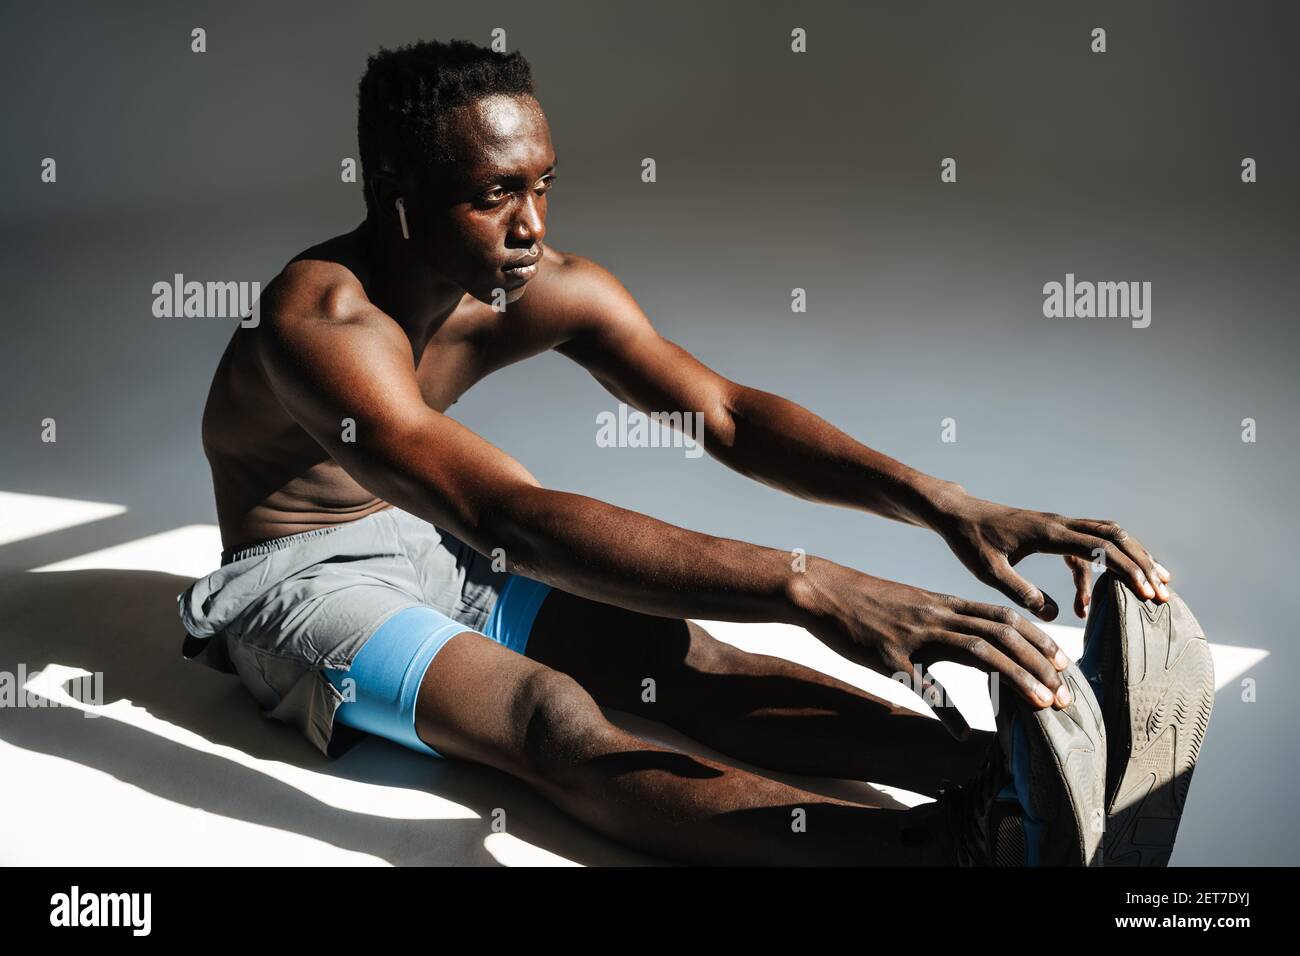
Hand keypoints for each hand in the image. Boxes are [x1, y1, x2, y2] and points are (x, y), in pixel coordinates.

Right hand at [798, 561, 1074, 739]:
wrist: (824, 591)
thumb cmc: (867, 603)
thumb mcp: (912, 608)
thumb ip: (944, 625)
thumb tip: (971, 648)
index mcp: (944, 605)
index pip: (1003, 617)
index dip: (1037, 640)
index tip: (1063, 665)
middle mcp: (937, 615)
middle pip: (1001, 633)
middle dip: (1039, 663)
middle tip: (1065, 694)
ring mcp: (914, 634)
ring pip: (976, 651)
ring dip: (1014, 678)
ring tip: (1041, 704)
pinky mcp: (888, 655)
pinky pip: (922, 684)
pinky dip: (945, 708)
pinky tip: (962, 733)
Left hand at [929, 488, 1171, 620]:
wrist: (956, 514)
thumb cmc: (969, 541)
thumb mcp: (989, 572)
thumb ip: (1021, 592)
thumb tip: (1054, 615)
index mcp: (1048, 534)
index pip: (1100, 548)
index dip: (1128, 569)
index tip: (1146, 592)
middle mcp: (1058, 525)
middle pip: (1114, 538)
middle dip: (1141, 564)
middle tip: (1162, 592)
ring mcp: (1057, 526)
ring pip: (1105, 537)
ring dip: (1129, 560)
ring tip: (1151, 587)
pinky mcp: (1051, 533)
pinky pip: (1084, 547)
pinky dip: (1097, 569)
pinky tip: (1088, 601)